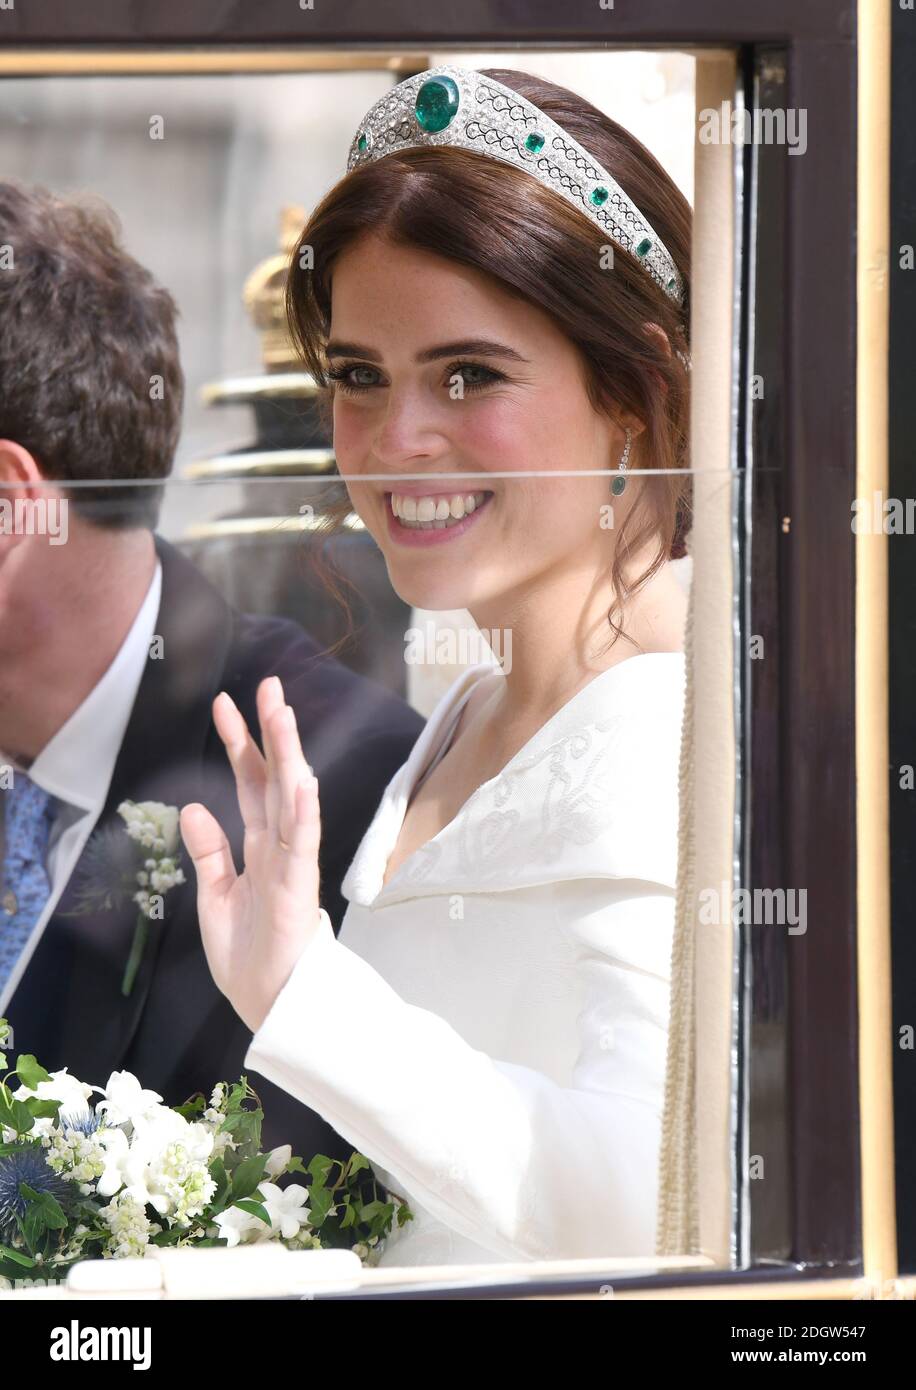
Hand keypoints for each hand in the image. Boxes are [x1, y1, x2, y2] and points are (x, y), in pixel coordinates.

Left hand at [179, 676, 321, 1032]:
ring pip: (292, 800)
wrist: (269, 1005)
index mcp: (261, 847)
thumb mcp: (214, 896)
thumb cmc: (249, 954)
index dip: (240, 743)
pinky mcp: (297, 890)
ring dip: (289, 756)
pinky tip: (301, 780)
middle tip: (268, 685)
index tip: (225, 702)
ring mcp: (292, 864)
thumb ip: (209, 852)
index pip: (251, 783)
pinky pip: (301, 845)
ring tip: (282, 715)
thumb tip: (193, 806)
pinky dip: (302, 812)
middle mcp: (280, 847)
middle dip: (271, 732)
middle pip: (275, 779)